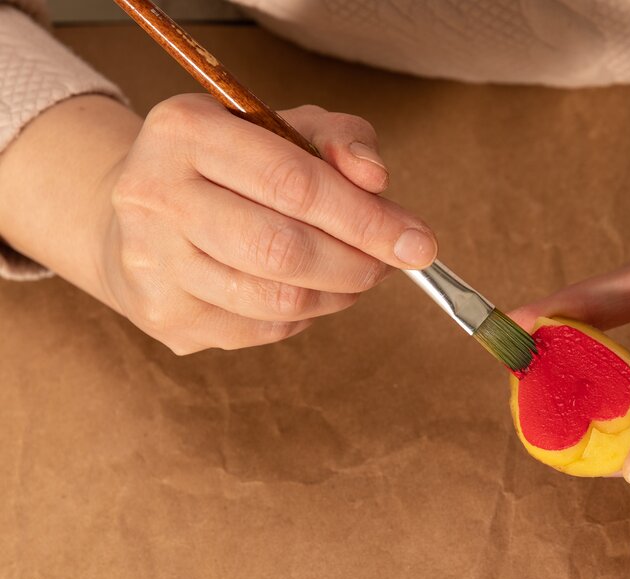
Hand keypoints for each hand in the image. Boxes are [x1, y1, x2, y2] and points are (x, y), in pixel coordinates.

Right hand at [91, 94, 436, 353]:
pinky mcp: (162, 314)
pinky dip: (305, 315)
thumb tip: (377, 180)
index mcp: (184, 130)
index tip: (419, 243)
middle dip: (356, 263)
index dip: (365, 219)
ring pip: (275, 298)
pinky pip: (261, 329)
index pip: (292, 183)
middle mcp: (153, 193)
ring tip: (356, 274)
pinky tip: (309, 289)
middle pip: (282, 250)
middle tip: (390, 265)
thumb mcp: (286, 127)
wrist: (138, 210)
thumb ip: (341, 140)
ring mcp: (151, 260)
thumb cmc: (233, 163)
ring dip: (337, 293)